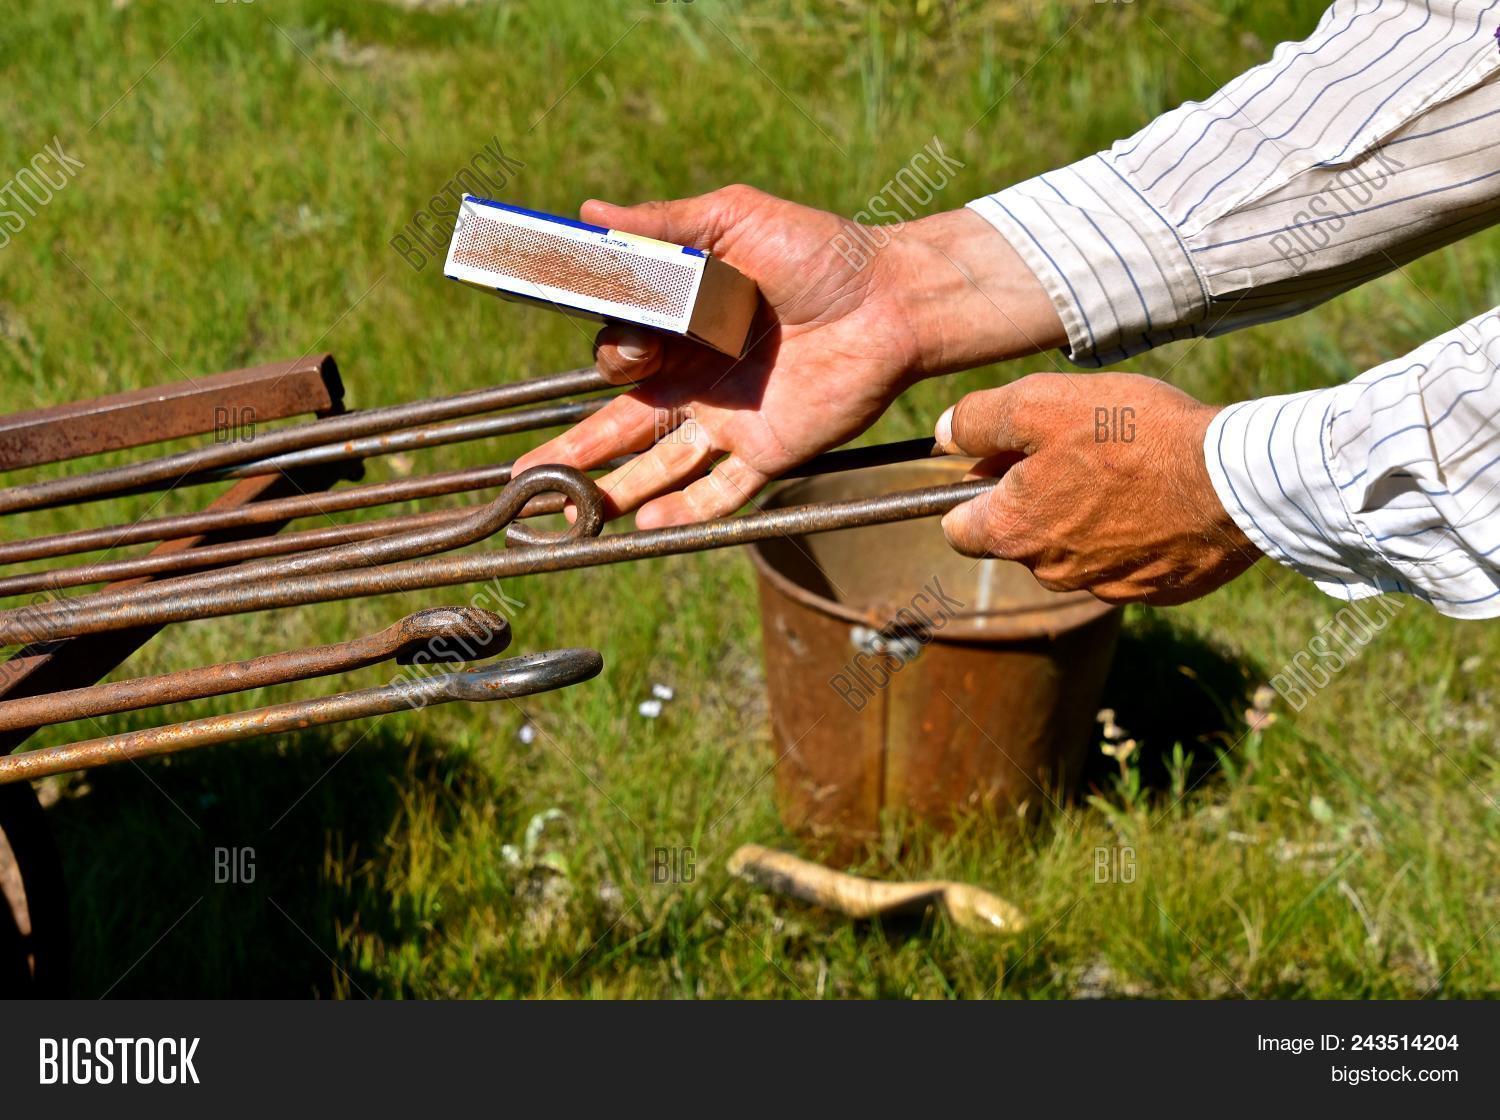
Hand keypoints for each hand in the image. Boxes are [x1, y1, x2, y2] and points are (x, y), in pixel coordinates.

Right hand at [514, 186, 1063, 526]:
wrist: (891, 297)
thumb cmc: (817, 249)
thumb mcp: (732, 220)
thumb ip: (663, 225)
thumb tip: (586, 213)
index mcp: (681, 329)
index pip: (620, 360)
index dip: (611, 359)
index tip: (628, 349)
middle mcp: (697, 382)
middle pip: (621, 426)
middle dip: (573, 452)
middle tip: (526, 476)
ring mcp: (730, 421)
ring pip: (658, 468)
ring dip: (615, 492)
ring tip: (572, 514)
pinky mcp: (769, 452)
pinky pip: (720, 493)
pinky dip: (683, 513)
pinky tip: (645, 527)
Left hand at [934, 372, 1260, 604]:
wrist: (1235, 480)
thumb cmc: (1135, 435)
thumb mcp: (1042, 403)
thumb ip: (980, 420)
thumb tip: (943, 434)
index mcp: (1015, 531)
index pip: (957, 530)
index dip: (968, 491)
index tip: (995, 463)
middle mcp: (1052, 572)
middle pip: (1019, 537)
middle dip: (1032, 498)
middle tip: (1073, 448)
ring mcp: (1105, 586)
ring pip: (1072, 550)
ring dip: (1082, 515)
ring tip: (1123, 469)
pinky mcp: (1155, 590)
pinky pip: (1126, 562)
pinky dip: (1131, 534)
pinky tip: (1157, 498)